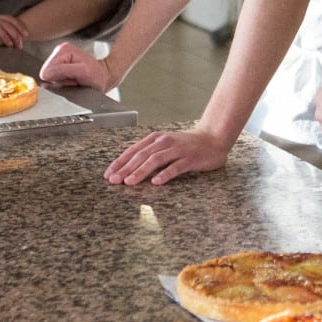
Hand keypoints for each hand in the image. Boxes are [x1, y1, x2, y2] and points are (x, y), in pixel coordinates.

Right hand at [39, 42, 116, 91]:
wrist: (103, 78)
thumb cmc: (96, 76)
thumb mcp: (83, 72)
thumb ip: (63, 71)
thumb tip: (45, 74)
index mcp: (64, 49)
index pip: (47, 70)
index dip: (60, 79)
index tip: (73, 78)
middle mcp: (59, 52)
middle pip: (47, 74)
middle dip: (60, 80)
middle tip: (75, 80)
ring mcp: (58, 59)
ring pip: (50, 78)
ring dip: (62, 82)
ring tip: (75, 80)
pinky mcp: (58, 66)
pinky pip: (53, 80)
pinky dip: (63, 83)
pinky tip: (72, 80)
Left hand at [103, 128, 231, 185]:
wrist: (213, 139)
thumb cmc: (187, 145)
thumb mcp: (165, 144)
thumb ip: (149, 152)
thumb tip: (128, 165)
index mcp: (156, 139)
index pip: (134, 150)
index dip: (120, 162)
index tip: (108, 173)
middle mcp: (165, 142)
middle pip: (142, 156)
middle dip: (126, 168)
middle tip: (114, 180)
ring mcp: (178, 150)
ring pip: (156, 160)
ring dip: (141, 171)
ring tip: (129, 182)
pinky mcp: (190, 159)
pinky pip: (176, 167)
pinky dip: (165, 174)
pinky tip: (156, 182)